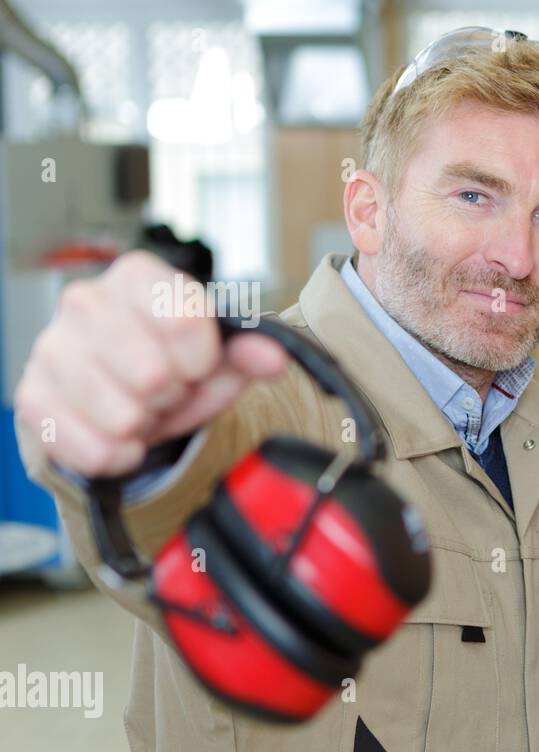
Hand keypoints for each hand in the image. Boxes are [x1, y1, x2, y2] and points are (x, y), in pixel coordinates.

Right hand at [14, 250, 287, 477]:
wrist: (122, 396)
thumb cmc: (169, 364)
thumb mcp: (218, 356)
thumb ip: (251, 351)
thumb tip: (273, 358)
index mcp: (136, 276)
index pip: (187, 320)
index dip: (203, 358)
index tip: (197, 363)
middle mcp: (85, 301)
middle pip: (153, 372)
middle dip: (172, 394)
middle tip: (165, 390)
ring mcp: (51, 347)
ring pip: (122, 413)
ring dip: (144, 424)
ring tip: (140, 407)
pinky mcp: (31, 396)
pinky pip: (91, 447)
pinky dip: (118, 453)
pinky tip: (121, 437)